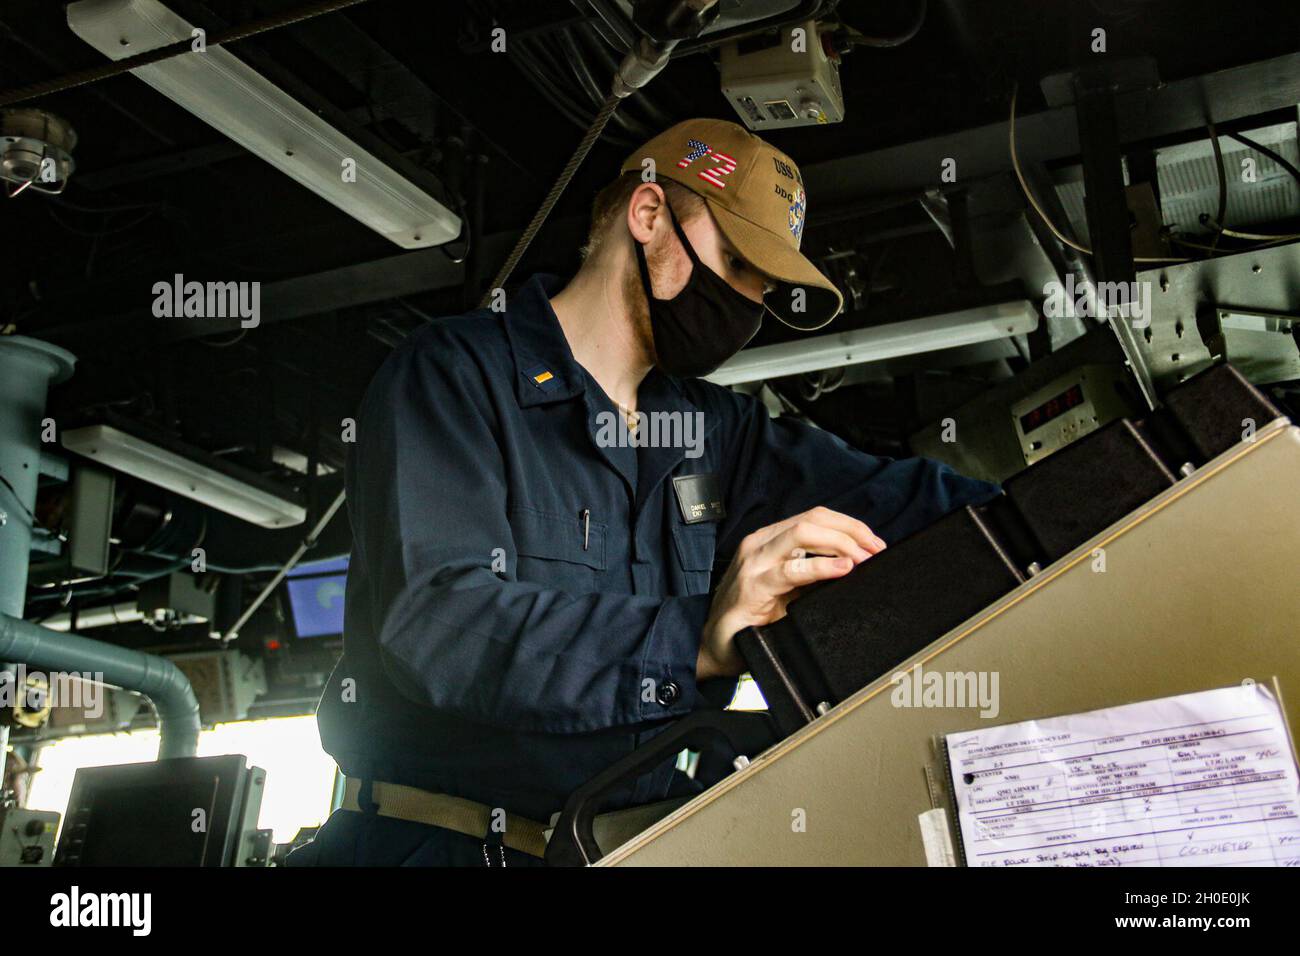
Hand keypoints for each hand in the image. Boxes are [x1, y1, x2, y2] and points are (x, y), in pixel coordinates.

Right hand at [697, 507, 885, 679]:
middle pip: (814, 519)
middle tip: (876, 551)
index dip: (850, 525)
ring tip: (864, 559)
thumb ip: (814, 573)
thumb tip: (855, 565)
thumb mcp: (789, 589)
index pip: (816, 517)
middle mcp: (761, 543)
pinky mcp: (753, 586)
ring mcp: (755, 562)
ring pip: (803, 533)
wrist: (717, 646)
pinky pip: (791, 570)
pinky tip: (841, 570)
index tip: (875, 543)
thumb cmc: (753, 617)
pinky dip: (821, 567)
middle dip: (851, 531)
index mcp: (770, 540)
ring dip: (841, 544)